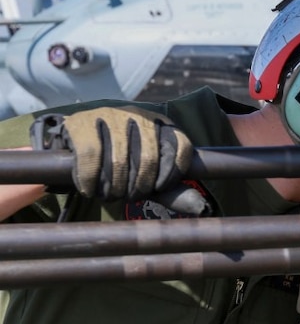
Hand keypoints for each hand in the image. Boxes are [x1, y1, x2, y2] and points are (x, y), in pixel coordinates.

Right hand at [37, 107, 192, 201]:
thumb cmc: (119, 162)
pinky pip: (91, 157)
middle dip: (140, 186)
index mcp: (161, 124)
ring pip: (120, 161)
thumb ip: (171, 190)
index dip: (172, 174)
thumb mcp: (148, 173)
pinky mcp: (82, 123)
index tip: (158, 188)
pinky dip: (90, 180)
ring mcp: (110, 116)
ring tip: (110, 194)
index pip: (180, 146)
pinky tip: (89, 189)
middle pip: (150, 159)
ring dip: (115, 187)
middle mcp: (138, 116)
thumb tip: (201, 207)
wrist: (75, 142)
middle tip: (129, 196)